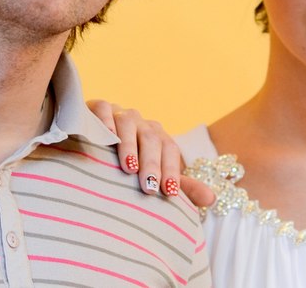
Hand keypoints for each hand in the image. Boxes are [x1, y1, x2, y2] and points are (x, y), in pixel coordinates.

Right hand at [87, 100, 214, 206]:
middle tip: (148, 187)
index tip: (169, 192)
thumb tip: (212, 198)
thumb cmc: (127, 163)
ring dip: (129, 145)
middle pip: (151, 138)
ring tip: (129, 167)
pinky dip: (106, 122)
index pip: (170, 149)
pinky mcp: (98, 107)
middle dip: (152, 163)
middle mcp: (141, 123)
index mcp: (157, 136)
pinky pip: (104, 109)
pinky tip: (106, 138)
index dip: (171, 169)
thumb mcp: (154, 174)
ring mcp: (120, 113)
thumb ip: (181, 187)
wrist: (93, 140)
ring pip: (128, 123)